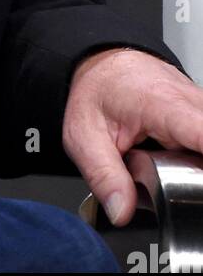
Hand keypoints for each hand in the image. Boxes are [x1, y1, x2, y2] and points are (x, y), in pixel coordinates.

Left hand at [63, 46, 201, 225]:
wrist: (103, 62)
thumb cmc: (96, 91)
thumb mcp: (84, 136)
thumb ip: (104, 176)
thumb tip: (122, 212)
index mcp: (161, 104)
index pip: (202, 133)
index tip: (196, 176)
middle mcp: (189, 100)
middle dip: (195, 171)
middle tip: (160, 173)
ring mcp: (201, 105)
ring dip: (193, 163)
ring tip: (157, 160)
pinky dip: (193, 155)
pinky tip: (175, 158)